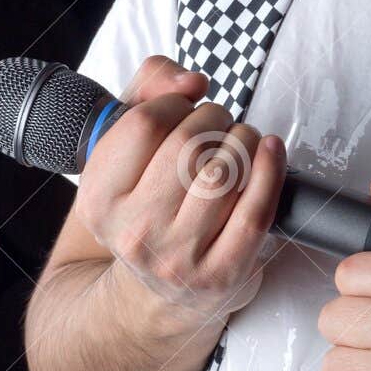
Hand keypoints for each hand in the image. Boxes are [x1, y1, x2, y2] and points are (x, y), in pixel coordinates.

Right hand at [75, 53, 286, 338]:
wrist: (159, 289)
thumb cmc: (148, 201)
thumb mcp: (126, 144)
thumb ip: (149, 88)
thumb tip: (191, 81)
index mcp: (100, 197)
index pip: (145, 124)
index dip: (175, 103)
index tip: (185, 109)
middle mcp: (134, 230)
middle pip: (189, 145)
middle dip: (215, 118)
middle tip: (220, 123)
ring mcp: (178, 257)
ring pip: (224, 173)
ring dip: (244, 139)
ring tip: (241, 139)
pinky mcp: (221, 274)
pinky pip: (255, 211)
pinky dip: (270, 171)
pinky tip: (270, 151)